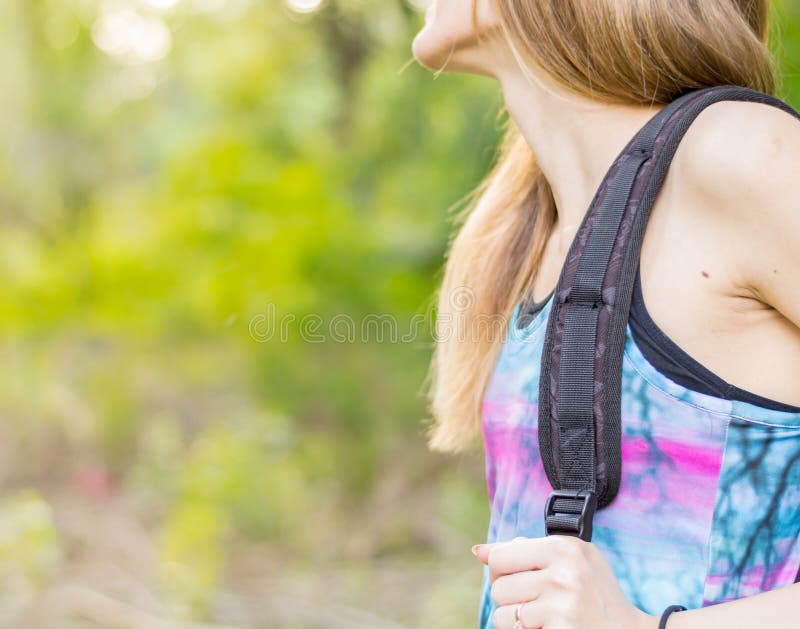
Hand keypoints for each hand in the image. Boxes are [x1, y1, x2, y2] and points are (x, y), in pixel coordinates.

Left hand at [472, 535, 656, 628]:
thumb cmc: (594, 591)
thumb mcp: (570, 558)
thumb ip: (524, 549)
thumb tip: (479, 552)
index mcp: (563, 547)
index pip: (499, 557)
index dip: (502, 572)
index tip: (520, 577)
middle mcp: (563, 573)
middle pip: (498, 587)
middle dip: (510, 599)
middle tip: (536, 601)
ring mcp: (562, 604)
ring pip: (502, 613)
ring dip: (516, 620)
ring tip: (542, 616)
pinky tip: (548, 627)